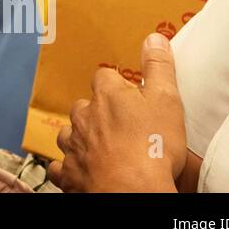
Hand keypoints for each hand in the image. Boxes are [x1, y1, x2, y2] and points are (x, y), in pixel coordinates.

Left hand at [48, 34, 186, 192]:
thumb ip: (159, 67)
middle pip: (85, 106)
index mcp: (106, 95)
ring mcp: (73, 145)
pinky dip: (70, 168)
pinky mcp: (68, 173)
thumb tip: (153, 38)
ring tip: (102, 149)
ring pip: (70, 135)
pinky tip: (82, 170)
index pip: (105, 77)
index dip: (118, 86)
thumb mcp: (166, 100)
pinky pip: (61, 167)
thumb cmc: (152, 146)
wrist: (130, 189)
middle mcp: (83, 116)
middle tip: (120, 127)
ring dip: (82, 139)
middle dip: (98, 113)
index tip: (129, 95)